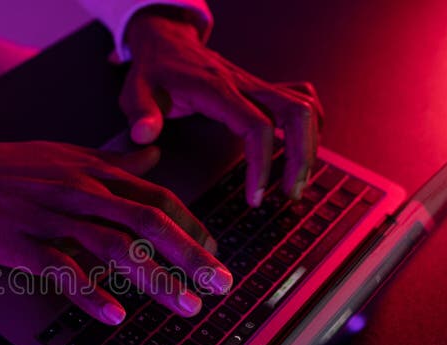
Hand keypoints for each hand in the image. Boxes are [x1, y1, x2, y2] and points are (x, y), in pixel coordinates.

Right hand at [0, 141, 232, 324]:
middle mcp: (81, 191)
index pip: (157, 198)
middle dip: (190, 256)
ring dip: (155, 279)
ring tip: (184, 306)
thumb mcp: (68, 155)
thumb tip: (154, 159)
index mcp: (95, 172)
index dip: (192, 227)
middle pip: (148, 222)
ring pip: (113, 247)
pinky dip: (90, 293)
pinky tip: (114, 315)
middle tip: (220, 284)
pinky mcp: (24, 244)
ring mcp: (52, 217)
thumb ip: (115, 162)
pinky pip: (62, 269)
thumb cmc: (11, 167)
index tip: (215, 252)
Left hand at [123, 8, 323, 205]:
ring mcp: (257, 86)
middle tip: (291, 195)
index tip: (255, 198)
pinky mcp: (262, 89)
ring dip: (311, 145)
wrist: (166, 43)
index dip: (262, 164)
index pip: (256, 127)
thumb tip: (145, 134)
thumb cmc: (153, 72)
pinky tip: (303, 149)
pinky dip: (310, 125)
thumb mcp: (136, 90)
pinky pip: (301, 99)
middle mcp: (245, 85)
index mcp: (217, 89)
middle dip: (301, 158)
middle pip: (296, 115)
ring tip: (297, 182)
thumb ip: (140, 113)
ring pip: (305, 107)